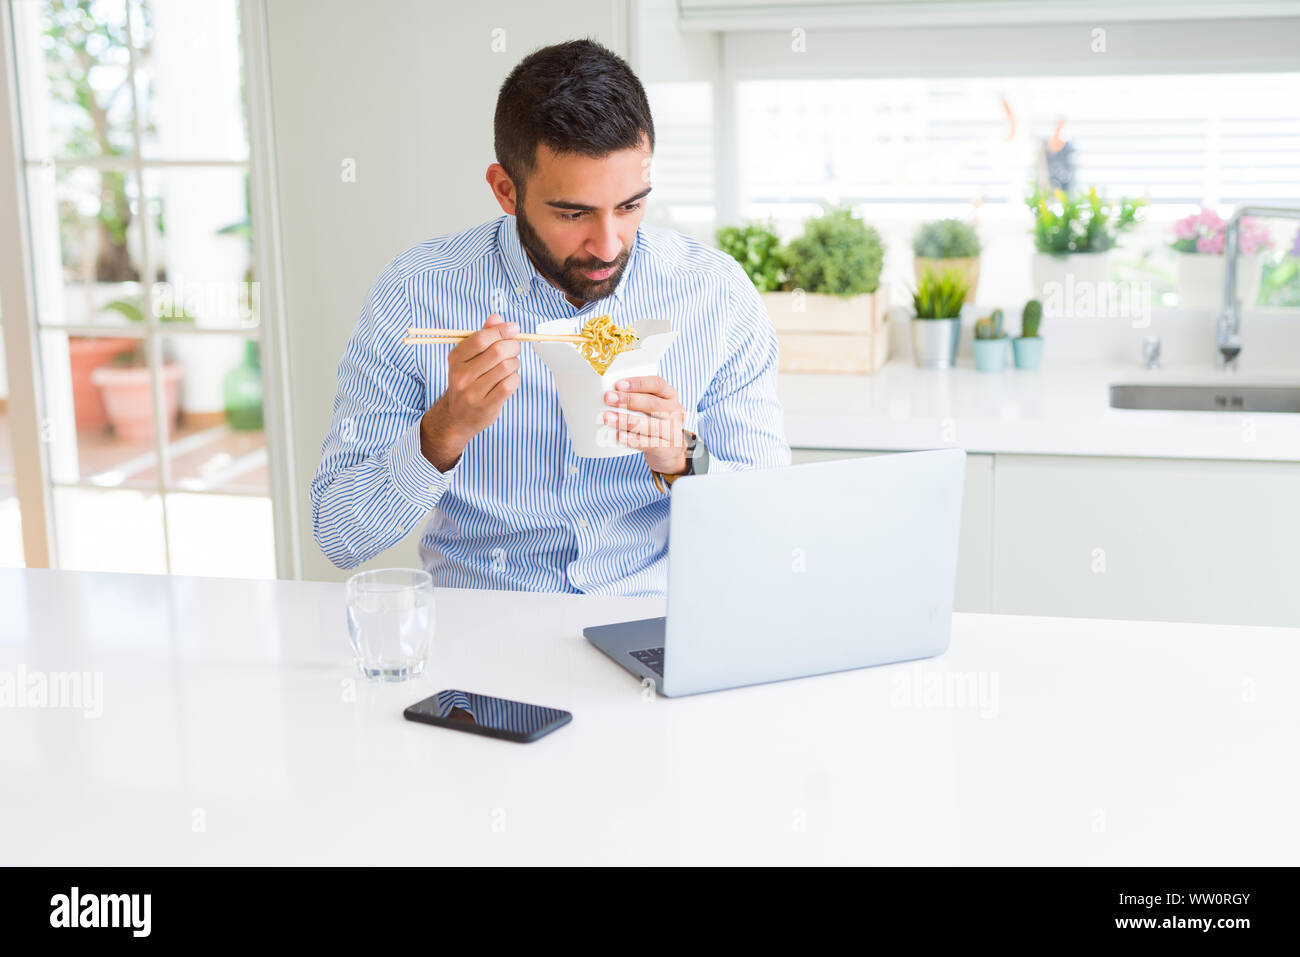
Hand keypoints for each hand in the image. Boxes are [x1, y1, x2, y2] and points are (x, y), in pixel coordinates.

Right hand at [420, 314, 520, 470]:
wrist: (458, 417)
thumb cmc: (468, 381)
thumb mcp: (469, 358)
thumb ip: (483, 336)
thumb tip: (497, 317)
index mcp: (455, 358)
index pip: (481, 339)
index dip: (501, 331)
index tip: (514, 328)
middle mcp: (461, 375)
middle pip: (497, 352)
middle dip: (512, 346)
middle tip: (515, 348)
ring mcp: (472, 393)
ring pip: (507, 367)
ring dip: (514, 364)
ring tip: (509, 366)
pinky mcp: (486, 406)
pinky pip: (510, 384)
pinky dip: (515, 378)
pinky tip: (510, 379)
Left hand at [602, 375, 688, 476]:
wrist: (672, 451)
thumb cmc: (656, 422)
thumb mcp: (654, 406)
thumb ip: (638, 398)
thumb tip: (607, 392)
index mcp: (670, 396)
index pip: (657, 384)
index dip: (638, 383)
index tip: (618, 384)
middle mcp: (674, 412)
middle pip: (652, 404)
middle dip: (628, 400)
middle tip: (608, 398)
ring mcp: (672, 431)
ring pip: (650, 425)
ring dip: (627, 420)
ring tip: (608, 417)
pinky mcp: (666, 448)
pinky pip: (649, 443)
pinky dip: (633, 440)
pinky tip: (620, 436)